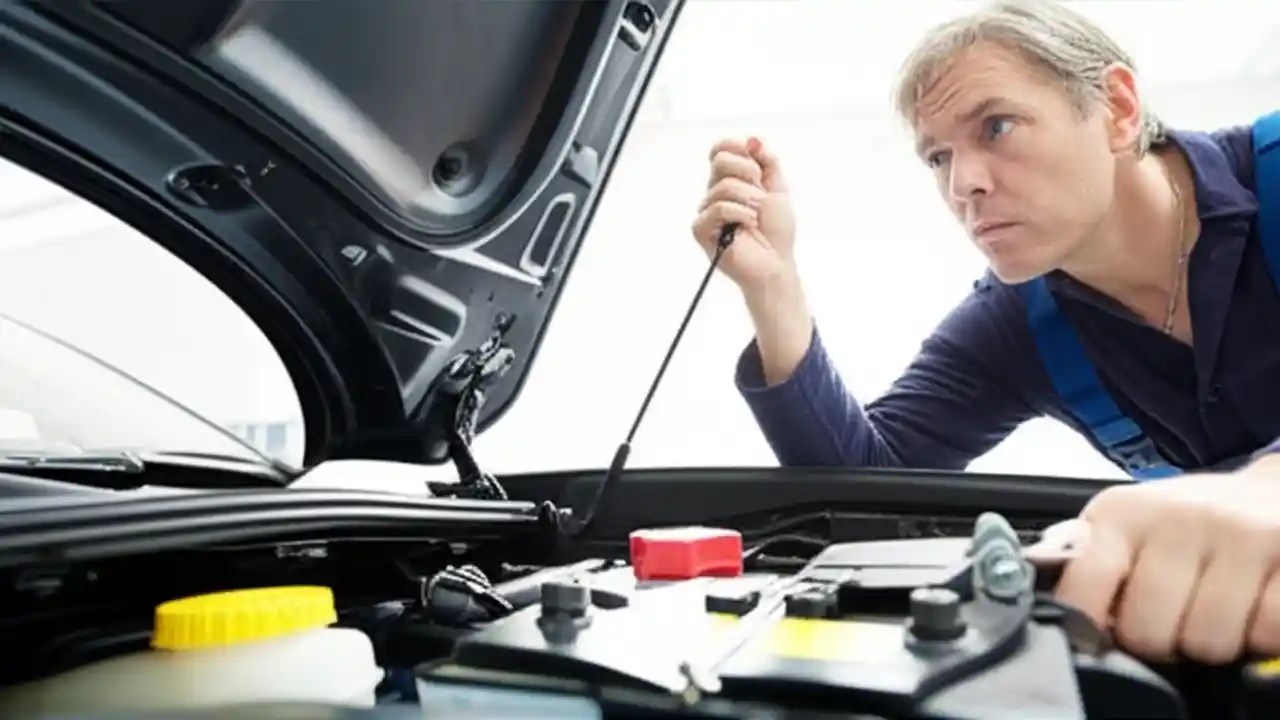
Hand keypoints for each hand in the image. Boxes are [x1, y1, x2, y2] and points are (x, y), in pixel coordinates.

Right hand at [690, 136, 796, 293]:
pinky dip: (740, 214)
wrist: (775, 262)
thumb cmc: (776, 232)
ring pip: (723, 186)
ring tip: (758, 216)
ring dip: (750, 199)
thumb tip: (753, 140)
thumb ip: (768, 163)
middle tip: (761, 193)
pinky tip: (748, 225)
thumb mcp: (779, 189)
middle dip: (748, 172)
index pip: (720, 151)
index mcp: (731, 181)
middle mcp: (715, 193)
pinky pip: (718, 208)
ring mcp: (707, 211)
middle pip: (720, 161)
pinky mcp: (702, 230)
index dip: (734, 147)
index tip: (754, 158)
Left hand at [1027, 463, 1279, 664]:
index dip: (1091, 626)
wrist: (1270, 493)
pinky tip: (1255, 607)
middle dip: (1160, 641)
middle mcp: (1176, 519)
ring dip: (1213, 641)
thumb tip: (1044, 599)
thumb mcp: (1127, 526)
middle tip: (1175, 618)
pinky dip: (1261, 633)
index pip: (1082, 590)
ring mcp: (1237, 535)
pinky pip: (1265, 632)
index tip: (1105, 631)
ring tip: (1216, 610)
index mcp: (1120, 514)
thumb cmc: (1190, 522)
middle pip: (1148, 632)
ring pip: (1207, 641)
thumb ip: (1090, 563)